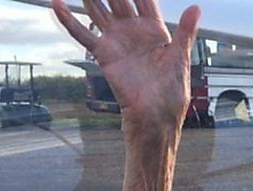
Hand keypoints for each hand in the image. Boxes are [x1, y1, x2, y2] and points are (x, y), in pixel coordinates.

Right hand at [52, 0, 200, 190]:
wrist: (155, 117)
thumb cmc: (172, 92)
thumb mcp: (180, 58)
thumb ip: (185, 31)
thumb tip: (196, 7)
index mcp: (155, 30)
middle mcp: (133, 31)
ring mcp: (117, 41)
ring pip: (98, 10)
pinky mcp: (104, 54)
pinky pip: (83, 34)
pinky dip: (68, 19)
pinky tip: (57, 3)